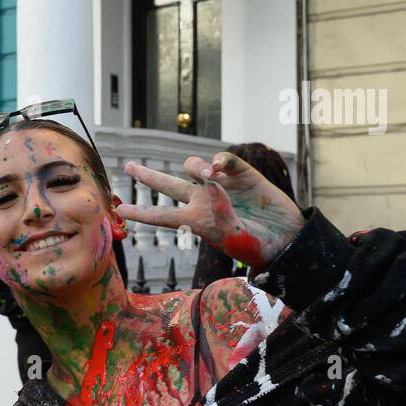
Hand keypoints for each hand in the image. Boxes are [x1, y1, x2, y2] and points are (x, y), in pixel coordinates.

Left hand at [117, 152, 304, 269]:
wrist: (287, 238)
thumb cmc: (258, 247)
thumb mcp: (234, 237)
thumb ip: (219, 213)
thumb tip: (209, 182)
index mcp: (195, 221)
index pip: (160, 216)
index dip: (140, 213)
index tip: (119, 211)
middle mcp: (202, 200)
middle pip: (166, 185)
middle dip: (147, 176)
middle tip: (128, 168)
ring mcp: (220, 185)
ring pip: (193, 167)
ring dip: (196, 167)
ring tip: (210, 175)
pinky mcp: (241, 173)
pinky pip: (223, 159)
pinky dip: (219, 160)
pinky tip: (221, 168)